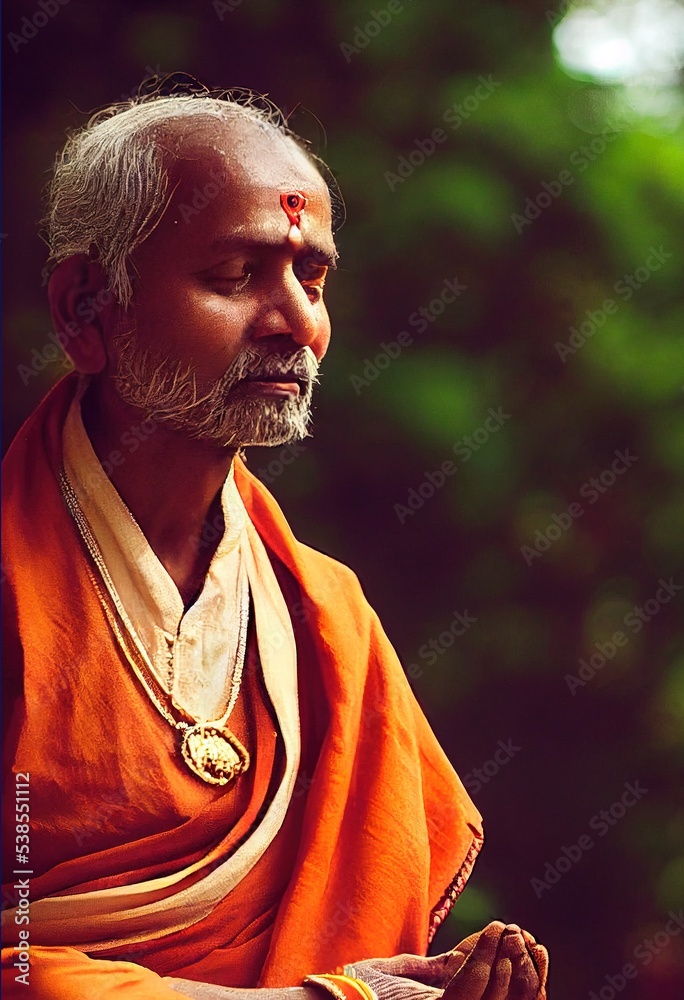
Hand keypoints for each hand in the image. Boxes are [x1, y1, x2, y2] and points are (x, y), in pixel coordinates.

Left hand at [346, 921, 547, 999]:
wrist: (335, 999)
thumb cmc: (362, 990)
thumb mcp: (404, 975)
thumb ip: (433, 966)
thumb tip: (467, 949)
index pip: (502, 994)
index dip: (523, 972)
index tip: (528, 939)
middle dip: (524, 969)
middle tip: (522, 935)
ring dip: (507, 963)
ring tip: (509, 932)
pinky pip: (465, 995)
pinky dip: (481, 965)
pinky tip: (490, 938)